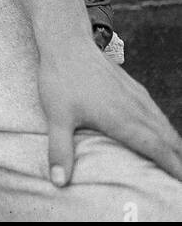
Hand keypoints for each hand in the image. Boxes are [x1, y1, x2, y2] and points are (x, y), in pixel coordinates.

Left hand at [38, 38, 181, 186]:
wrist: (67, 43)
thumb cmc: (61, 80)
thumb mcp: (56, 118)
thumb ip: (60, 151)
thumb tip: (59, 182)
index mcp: (122, 120)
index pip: (157, 149)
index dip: (173, 166)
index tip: (181, 182)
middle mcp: (136, 109)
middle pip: (167, 139)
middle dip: (178, 159)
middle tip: (181, 177)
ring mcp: (136, 96)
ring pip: (163, 124)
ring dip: (173, 143)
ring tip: (177, 161)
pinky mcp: (133, 86)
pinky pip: (156, 111)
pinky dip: (164, 127)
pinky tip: (162, 131)